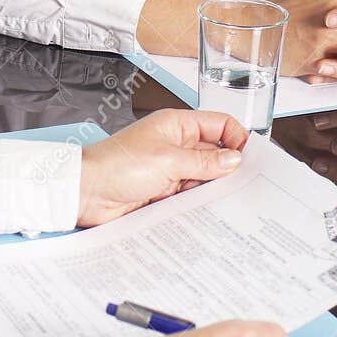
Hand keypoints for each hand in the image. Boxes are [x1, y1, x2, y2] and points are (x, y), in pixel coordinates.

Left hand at [77, 109, 246, 226]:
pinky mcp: (163, 192)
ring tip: (227, 201)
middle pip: (215, 153)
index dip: (237, 139)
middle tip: (246, 186)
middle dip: (228, 168)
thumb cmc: (116, 166)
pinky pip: (189, 196)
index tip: (251, 160)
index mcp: (177, 125)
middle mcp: (175, 145)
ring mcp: (169, 169)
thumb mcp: (168, 161)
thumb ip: (204, 161)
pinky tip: (208, 212)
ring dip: (212, 188)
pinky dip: (198, 203)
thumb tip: (234, 159)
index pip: (219, 125)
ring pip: (203, 177)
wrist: (85, 193)